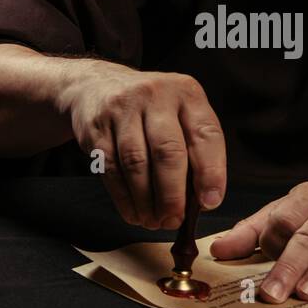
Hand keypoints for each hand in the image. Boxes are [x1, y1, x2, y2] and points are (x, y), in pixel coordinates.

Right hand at [60, 60, 226, 228]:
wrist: (96, 86)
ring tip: (154, 221)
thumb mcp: (179, 113)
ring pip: (137, 163)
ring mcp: (123, 109)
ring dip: (146, 201)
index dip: (211, 172)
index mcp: (187, 93)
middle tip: (175, 220)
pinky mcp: (97, 127)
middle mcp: (156, 95)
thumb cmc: (150, 109)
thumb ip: (194, 148)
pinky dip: (124, 198)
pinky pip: (111, 169)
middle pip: (168, 152)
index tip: (210, 202)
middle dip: (173, 194)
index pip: (206, 135)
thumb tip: (202, 200)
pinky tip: (134, 213)